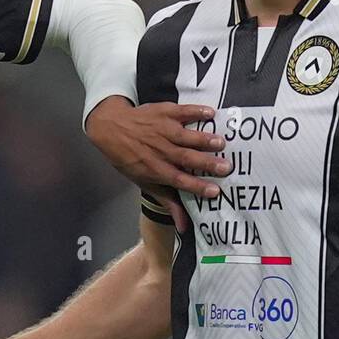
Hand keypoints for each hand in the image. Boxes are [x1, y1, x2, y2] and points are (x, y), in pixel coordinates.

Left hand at [85, 97, 228, 197]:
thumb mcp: (145, 182)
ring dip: (204, 139)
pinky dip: (196, 111)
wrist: (111, 129)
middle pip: (186, 158)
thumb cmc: (130, 159)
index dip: (197, 187)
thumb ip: (168, 201)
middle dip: (207, 163)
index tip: (215, 191)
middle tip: (227, 167)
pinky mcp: (163, 112)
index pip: (180, 181)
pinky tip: (211, 113)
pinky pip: (182, 111)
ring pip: (185, 136)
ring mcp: (162, 130)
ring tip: (221, 142)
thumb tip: (184, 226)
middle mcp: (161, 150)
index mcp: (157, 169)